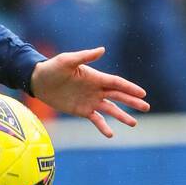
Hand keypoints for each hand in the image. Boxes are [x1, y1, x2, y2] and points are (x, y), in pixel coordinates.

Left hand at [30, 47, 148, 137]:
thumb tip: (102, 49)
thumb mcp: (67, 60)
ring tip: (133, 123)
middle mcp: (96, 89)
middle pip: (118, 96)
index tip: (143, 93)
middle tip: (146, 107)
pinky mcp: (82, 110)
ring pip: (110, 109)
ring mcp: (90, 101)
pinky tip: (111, 134)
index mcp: (95, 77)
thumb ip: (85, 56)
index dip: (130, 88)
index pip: (117, 83)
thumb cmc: (52, 68)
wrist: (39, 81)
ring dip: (122, 116)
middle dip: (132, 101)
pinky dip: (103, 126)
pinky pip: (96, 120)